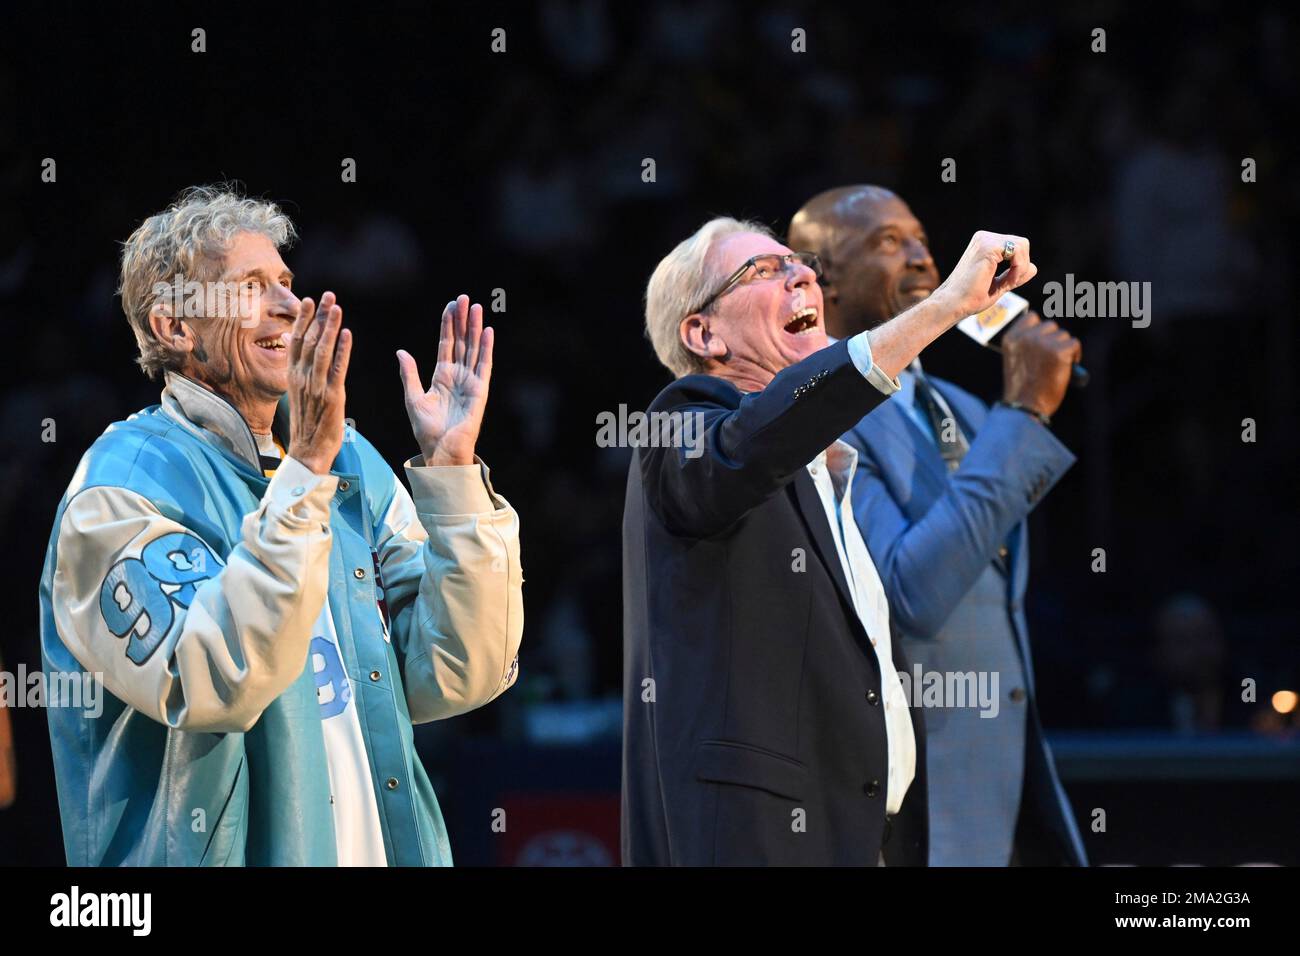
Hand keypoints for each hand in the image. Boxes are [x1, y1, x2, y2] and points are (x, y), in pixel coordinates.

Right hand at [284, 291, 351, 474]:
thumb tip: (290, 340)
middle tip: (328, 295)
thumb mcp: (297, 391)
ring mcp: (316, 387)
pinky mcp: (332, 397)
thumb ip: (296, 366)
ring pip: (322, 350)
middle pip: (309, 340)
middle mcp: (301, 378)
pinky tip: (346, 334)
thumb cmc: (306, 422)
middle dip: (318, 316)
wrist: (308, 452)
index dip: (302, 319)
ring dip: (329, 327)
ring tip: (336, 307)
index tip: (308, 300)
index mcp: (292, 375)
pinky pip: (337, 369)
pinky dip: (342, 350)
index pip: (295, 340)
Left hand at [397, 294, 493, 466]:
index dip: (448, 325)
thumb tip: (401, 351)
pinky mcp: (480, 391)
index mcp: (441, 376)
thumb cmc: (427, 430)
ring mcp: (470, 382)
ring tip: (476, 307)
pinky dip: (486, 348)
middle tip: (464, 298)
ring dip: (475, 328)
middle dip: (463, 320)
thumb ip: (409, 374)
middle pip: (462, 341)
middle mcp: (458, 376)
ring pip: (473, 348)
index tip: (450, 306)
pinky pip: (484, 365)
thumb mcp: (413, 397)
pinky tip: (488, 331)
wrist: (440, 450)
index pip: (446, 344)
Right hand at [932, 230, 1036, 320]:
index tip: (1008, 282)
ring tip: (1008, 282)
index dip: (1019, 266)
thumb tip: (1034, 267)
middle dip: (1021, 266)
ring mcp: (985, 240)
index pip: (1016, 246)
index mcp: (984, 244)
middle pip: (1022, 243)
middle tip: (1009, 283)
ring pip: (1022, 245)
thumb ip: (1013, 275)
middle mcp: (984, 238)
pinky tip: (1008, 280)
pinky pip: (1018, 250)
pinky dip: (1019, 268)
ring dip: (1021, 267)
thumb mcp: (998, 285)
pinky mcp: (988, 247)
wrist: (954, 304)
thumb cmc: (970, 298)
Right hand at [1001, 310, 1081, 417]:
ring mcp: (1043, 343)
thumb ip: (1025, 344)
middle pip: (1050, 326)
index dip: (1039, 330)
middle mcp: (1026, 336)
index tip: (1042, 343)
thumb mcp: (1016, 360)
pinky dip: (1075, 355)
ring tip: (1057, 366)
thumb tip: (1046, 334)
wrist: (1027, 407)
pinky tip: (1067, 367)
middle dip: (1053, 340)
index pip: (1032, 318)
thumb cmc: (1022, 388)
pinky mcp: (1060, 351)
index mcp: (1012, 338)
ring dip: (1064, 348)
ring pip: (1063, 335)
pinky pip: (1074, 344)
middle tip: (1051, 359)